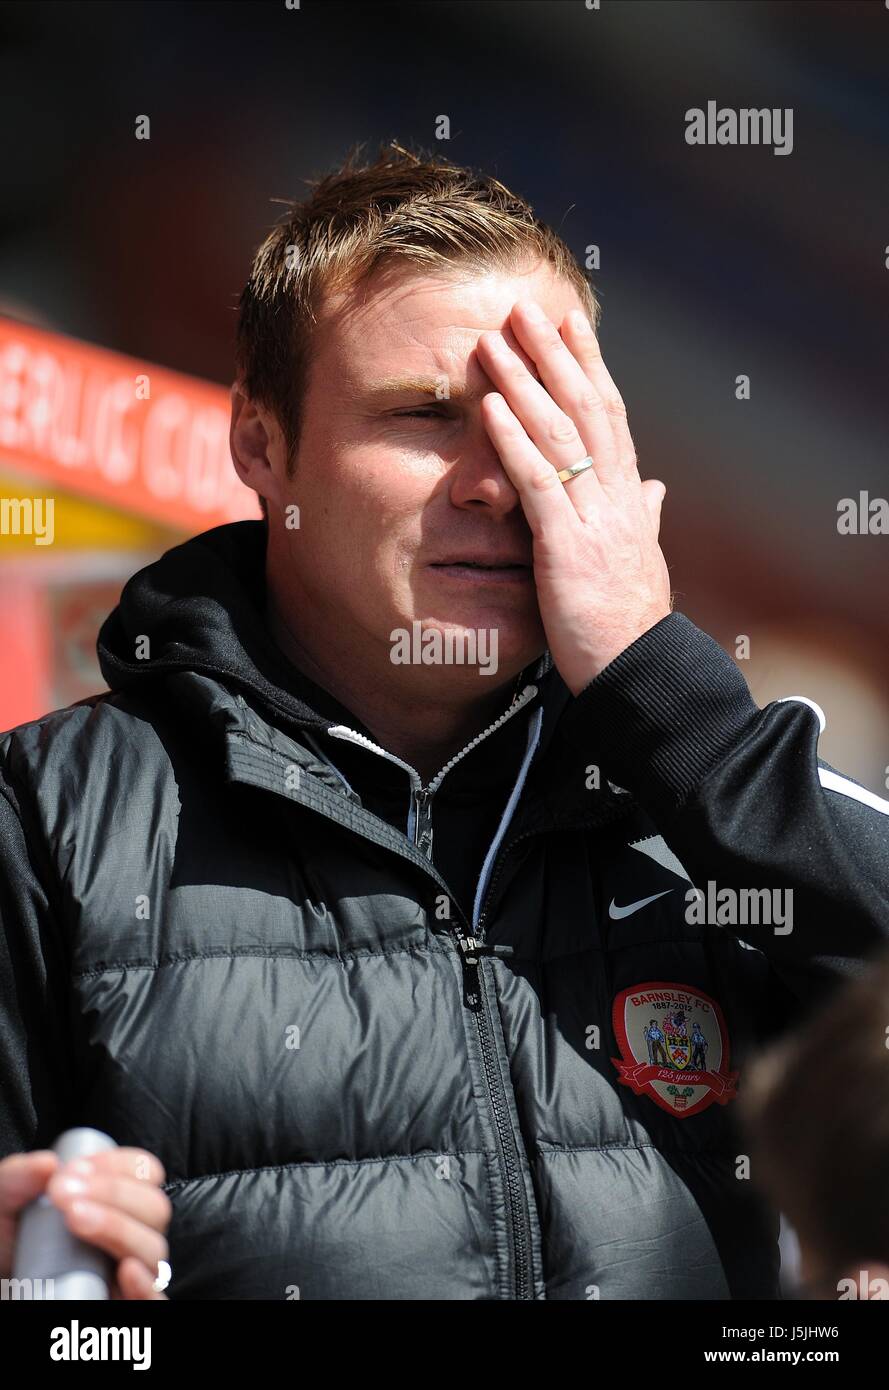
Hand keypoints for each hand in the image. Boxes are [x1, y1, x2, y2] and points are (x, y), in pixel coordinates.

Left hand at [0, 1146, 171, 1299]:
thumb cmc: (12, 1239)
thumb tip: (48, 1163)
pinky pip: (155, 1300)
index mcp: (116, 1197)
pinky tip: (126, 1270)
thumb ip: (19, 1177)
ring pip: (153, 1249)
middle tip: (67, 1198)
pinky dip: (147, 1287)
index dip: (117, 1166)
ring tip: (76, 1221)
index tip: (74, 1170)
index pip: (145, 1172)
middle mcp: (130, 1231)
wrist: (1, 1276)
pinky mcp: (119, 1302)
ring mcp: (127, 1270)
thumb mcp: (7, 1200)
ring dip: (120, 1229)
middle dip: (114, 1194)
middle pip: (155, 1208)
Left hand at [476, 299, 672, 694]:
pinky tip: (490, 408)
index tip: (570, 323)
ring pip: (561, 435)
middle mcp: (617, 496)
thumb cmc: (632, 622)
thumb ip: (643, 517)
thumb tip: (654, 488)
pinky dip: (514, 442)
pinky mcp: (567, 547)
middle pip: (587, 408)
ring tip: (497, 340)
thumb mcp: (639, 560)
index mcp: (629, 498)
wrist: (640, 672)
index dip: (589, 366)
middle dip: (555, 355)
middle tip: (525, 307)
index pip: (610, 416)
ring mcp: (594, 519)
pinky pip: (539, 484)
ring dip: (527, 383)